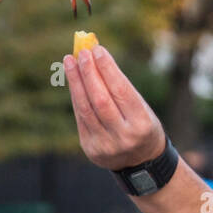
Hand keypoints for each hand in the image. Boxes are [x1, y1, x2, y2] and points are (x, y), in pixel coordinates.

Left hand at [64, 45, 166, 170]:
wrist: (141, 162)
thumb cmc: (142, 125)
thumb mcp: (142, 108)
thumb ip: (120, 87)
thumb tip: (96, 56)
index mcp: (142, 124)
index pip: (121, 91)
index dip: (107, 69)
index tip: (97, 50)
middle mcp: (124, 136)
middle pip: (100, 100)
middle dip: (89, 73)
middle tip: (82, 53)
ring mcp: (106, 145)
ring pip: (86, 108)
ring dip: (76, 82)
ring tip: (70, 61)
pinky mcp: (91, 149)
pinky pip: (80, 118)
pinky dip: (76, 96)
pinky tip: (73, 80)